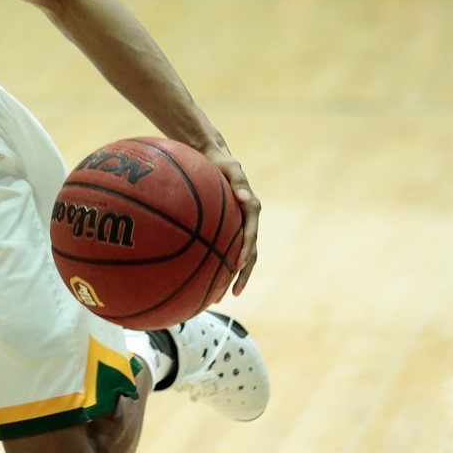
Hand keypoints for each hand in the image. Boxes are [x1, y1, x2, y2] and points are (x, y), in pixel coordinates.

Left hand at [204, 147, 260, 296]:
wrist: (211, 156)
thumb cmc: (220, 161)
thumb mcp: (230, 166)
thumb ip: (238, 180)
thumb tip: (245, 196)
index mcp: (251, 209)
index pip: (251, 235)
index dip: (246, 251)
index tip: (238, 266)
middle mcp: (247, 221)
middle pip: (249, 253)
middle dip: (243, 275)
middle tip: (234, 293)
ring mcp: (237, 226)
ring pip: (238, 256)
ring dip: (231, 277)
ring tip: (219, 297)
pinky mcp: (226, 228)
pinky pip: (223, 249)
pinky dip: (216, 264)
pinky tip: (201, 279)